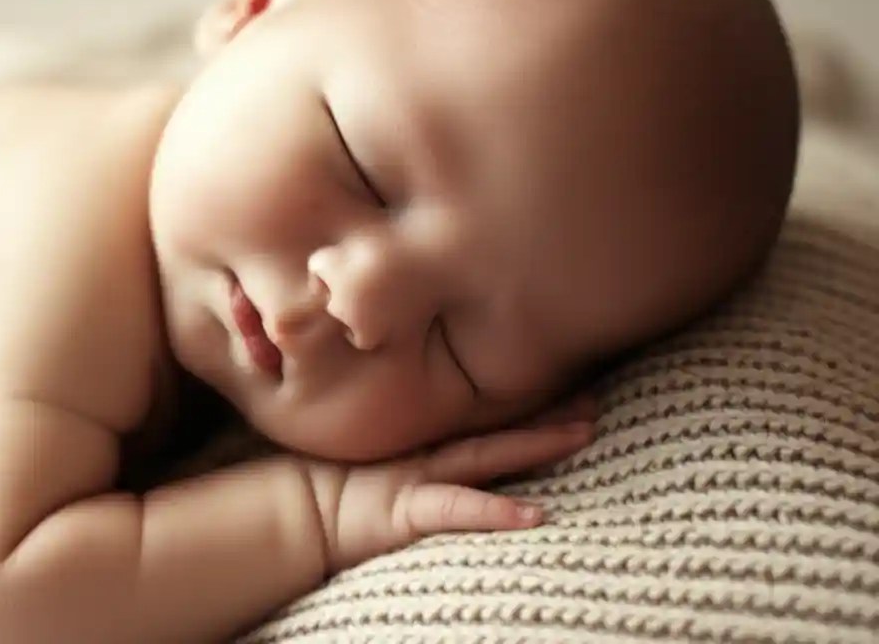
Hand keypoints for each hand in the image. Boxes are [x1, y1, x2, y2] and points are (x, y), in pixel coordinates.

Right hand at [302, 393, 596, 572]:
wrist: (293, 513)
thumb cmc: (328, 482)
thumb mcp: (376, 448)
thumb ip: (407, 428)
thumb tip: (428, 393)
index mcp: (423, 437)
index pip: (483, 411)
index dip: (526, 394)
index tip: (570, 374)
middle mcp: (427, 451)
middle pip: (496, 423)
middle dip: (548, 408)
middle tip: (597, 390)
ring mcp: (419, 478)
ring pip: (488, 454)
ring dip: (537, 443)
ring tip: (585, 431)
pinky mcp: (407, 511)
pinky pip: (458, 510)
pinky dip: (496, 513)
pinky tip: (536, 516)